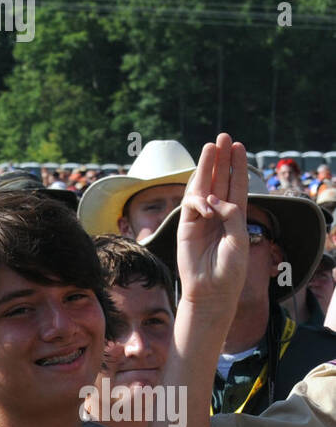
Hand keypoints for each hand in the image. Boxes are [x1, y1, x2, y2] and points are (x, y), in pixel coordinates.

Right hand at [177, 133, 248, 314]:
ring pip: (203, 188)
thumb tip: (213, 198)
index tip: (238, 146)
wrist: (211, 289)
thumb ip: (231, 213)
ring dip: (207, 168)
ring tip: (211, 147)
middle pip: (219, 181)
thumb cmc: (229, 267)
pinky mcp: (186, 227)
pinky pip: (191, 205)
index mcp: (234, 216)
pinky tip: (207, 203)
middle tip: (223, 137)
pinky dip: (199, 200)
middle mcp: (217, 214)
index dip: (237, 165)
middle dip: (220, 159)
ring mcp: (200, 219)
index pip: (236, 185)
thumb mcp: (239, 236)